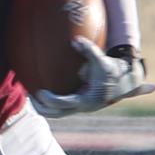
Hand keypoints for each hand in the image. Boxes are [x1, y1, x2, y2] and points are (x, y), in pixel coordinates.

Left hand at [31, 40, 154, 117]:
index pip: (65, 103)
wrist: (124, 82)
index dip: (51, 100)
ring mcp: (80, 108)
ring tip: (31, 95)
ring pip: (58, 113)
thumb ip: (89, 50)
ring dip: (44, 107)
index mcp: (87, 100)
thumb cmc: (112, 70)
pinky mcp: (79, 104)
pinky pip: (62, 107)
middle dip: (42, 108)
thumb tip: (75, 40)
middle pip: (57, 114)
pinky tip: (41, 91)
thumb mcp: (102, 59)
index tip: (40, 92)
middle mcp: (82, 107)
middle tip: (30, 97)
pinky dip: (51, 102)